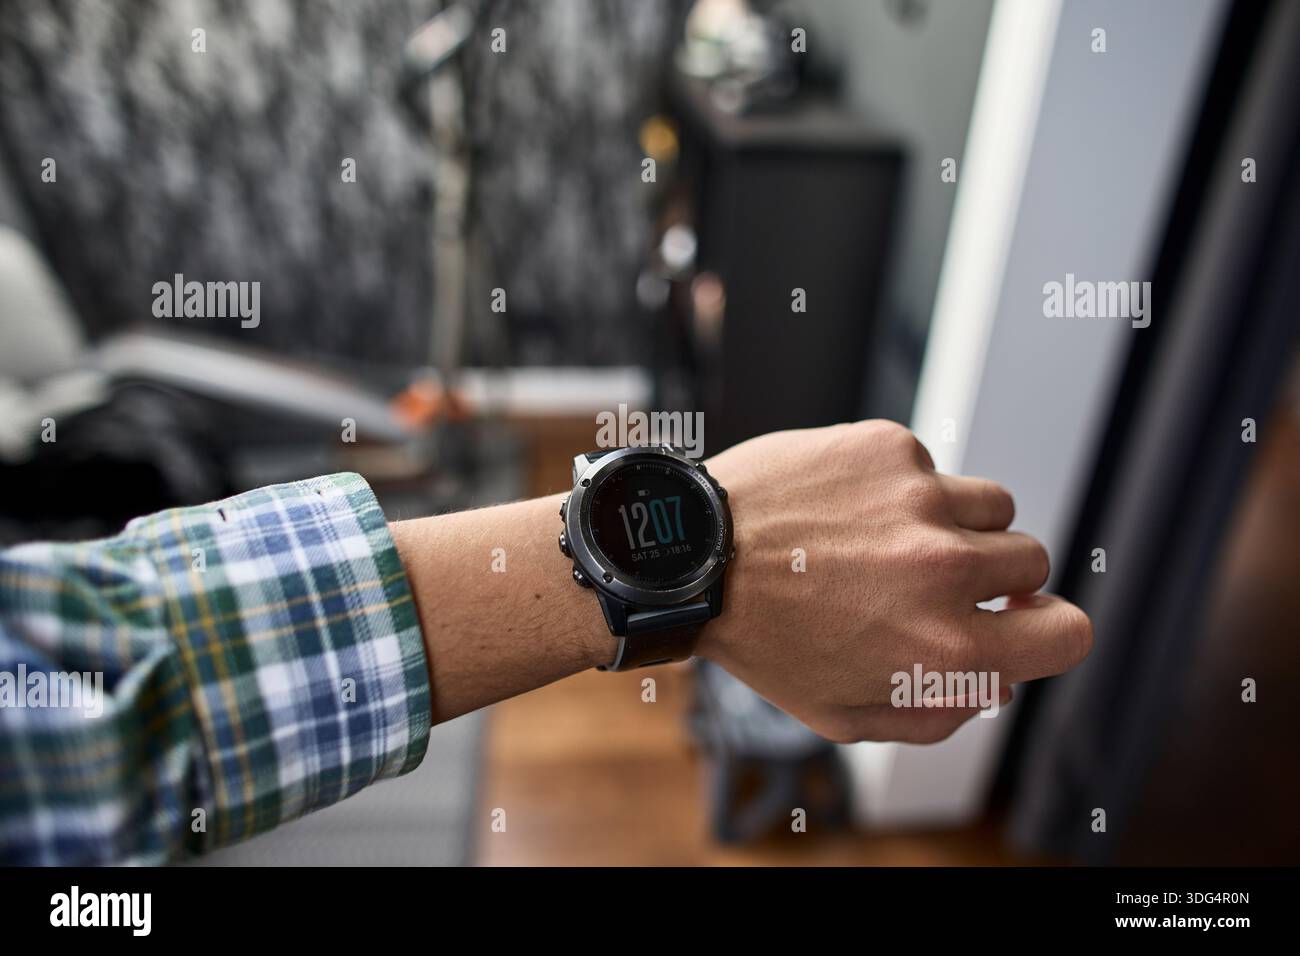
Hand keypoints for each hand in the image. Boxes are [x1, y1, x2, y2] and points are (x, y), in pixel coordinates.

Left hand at [700, 420, 1091, 743]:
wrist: (693, 557)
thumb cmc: (764, 640)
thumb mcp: (847, 715)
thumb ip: (939, 712)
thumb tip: (998, 682)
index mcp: (946, 647)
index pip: (1070, 634)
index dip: (1050, 629)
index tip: (1020, 619)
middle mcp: (945, 570)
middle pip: (1032, 560)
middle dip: (994, 576)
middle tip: (930, 580)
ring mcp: (920, 500)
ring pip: (994, 505)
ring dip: (958, 524)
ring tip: (891, 539)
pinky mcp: (890, 448)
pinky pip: (932, 467)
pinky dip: (901, 487)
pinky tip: (847, 508)